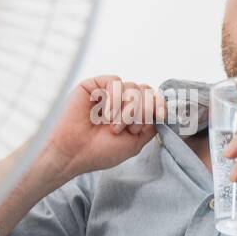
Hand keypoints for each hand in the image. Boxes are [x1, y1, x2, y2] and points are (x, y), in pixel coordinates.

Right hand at [42, 74, 166, 179]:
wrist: (74, 153)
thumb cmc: (100, 152)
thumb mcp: (135, 143)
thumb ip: (151, 125)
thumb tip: (162, 107)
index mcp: (132, 113)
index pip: (153, 98)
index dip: (160, 104)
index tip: (161, 115)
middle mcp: (121, 100)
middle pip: (146, 91)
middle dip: (142, 112)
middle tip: (127, 129)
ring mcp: (108, 92)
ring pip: (133, 87)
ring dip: (126, 110)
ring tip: (112, 127)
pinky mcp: (94, 85)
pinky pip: (115, 82)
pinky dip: (114, 100)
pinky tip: (105, 114)